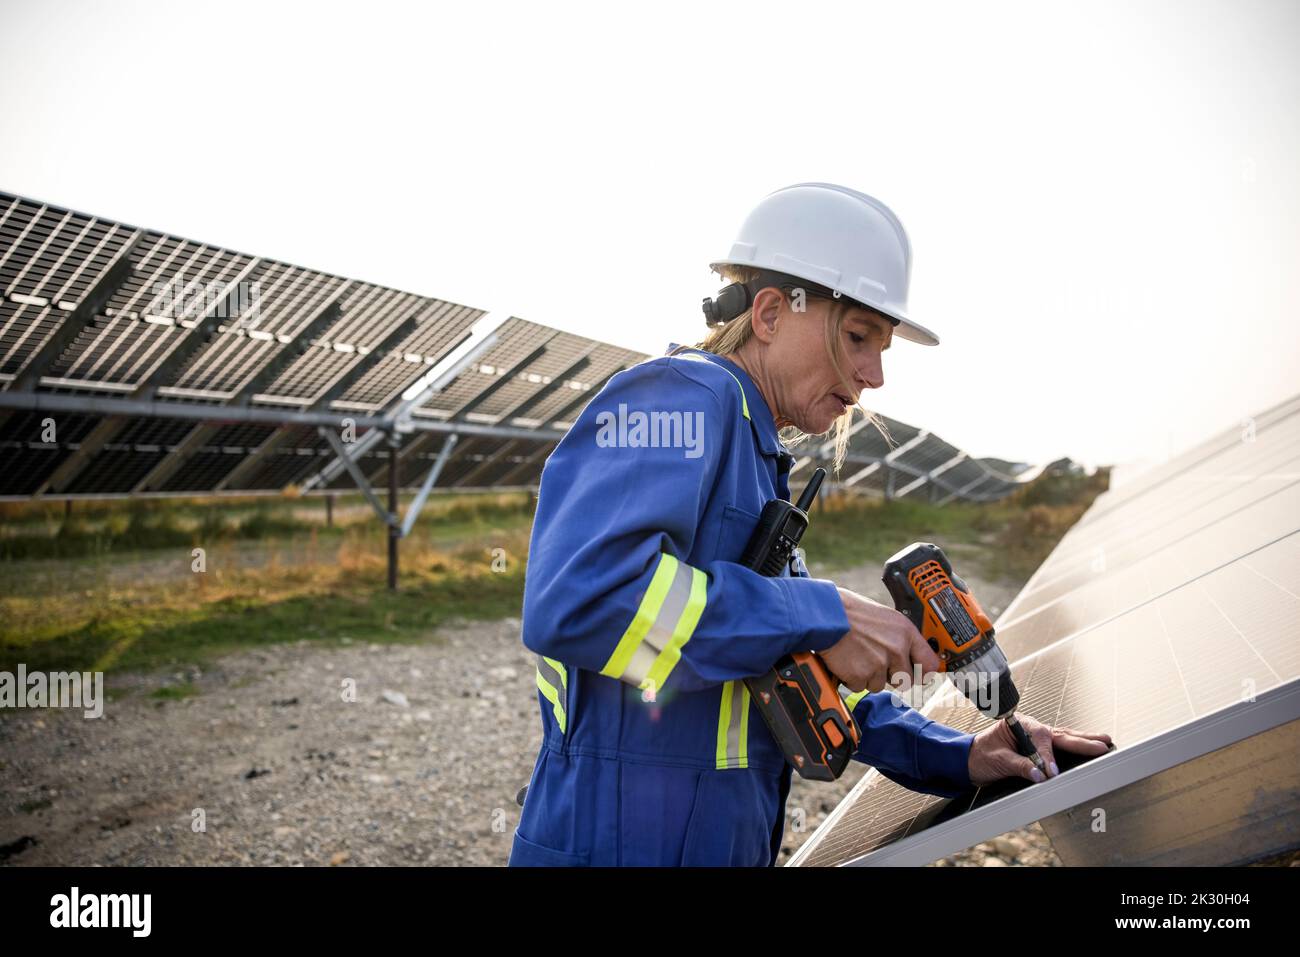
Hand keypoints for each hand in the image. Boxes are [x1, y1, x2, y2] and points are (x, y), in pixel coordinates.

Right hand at [820, 587, 940, 692]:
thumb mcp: (885, 618)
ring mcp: (879, 663)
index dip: (924, 673)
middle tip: (876, 662)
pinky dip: (852, 678)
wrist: (825, 615)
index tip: (920, 676)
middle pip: (905, 681)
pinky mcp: (861, 675)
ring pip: (880, 685)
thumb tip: (909, 656)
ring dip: (868, 676)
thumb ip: (900, 638)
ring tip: (857, 656)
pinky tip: (847, 660)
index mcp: (905, 633)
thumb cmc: (851, 612)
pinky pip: (860, 687)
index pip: (930, 664)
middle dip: (891, 676)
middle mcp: (896, 649)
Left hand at [967, 713, 1112, 786]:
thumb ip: (1018, 766)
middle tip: (1101, 745)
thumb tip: (1038, 774)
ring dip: (1083, 741)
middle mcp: (1030, 728)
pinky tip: (1088, 747)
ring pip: (1063, 738)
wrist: (970, 759)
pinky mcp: (1039, 747)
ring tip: (1103, 742)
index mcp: (1019, 725)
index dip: (1047, 757)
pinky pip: (1060, 746)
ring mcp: (1036, 737)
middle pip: (1059, 735)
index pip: (1040, 740)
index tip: (1051, 772)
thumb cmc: (981, 755)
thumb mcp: (997, 761)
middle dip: (1081, 741)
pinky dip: (1075, 746)